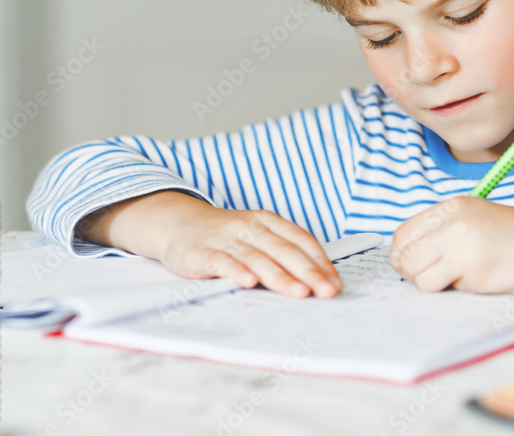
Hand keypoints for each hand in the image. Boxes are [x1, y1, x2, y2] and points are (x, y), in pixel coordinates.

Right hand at [79, 191, 341, 298]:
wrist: (178, 224)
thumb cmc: (227, 236)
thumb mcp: (256, 235)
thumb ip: (281, 252)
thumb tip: (316, 279)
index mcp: (268, 221)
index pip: (301, 240)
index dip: (320, 262)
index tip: (335, 283)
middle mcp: (250, 227)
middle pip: (284, 250)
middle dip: (309, 272)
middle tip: (327, 292)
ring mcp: (226, 238)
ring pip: (257, 258)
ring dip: (280, 276)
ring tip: (299, 293)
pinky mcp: (201, 252)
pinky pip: (221, 262)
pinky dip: (235, 271)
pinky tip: (248, 282)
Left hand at [388, 195, 513, 293]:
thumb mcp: (475, 218)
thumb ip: (442, 231)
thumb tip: (405, 257)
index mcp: (452, 207)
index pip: (403, 234)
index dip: (402, 255)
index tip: (412, 265)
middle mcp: (453, 223)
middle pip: (405, 257)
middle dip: (413, 272)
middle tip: (433, 277)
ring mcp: (463, 247)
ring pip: (419, 277)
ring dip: (433, 283)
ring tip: (458, 277)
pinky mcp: (474, 271)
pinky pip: (443, 288)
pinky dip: (454, 289)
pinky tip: (476, 279)